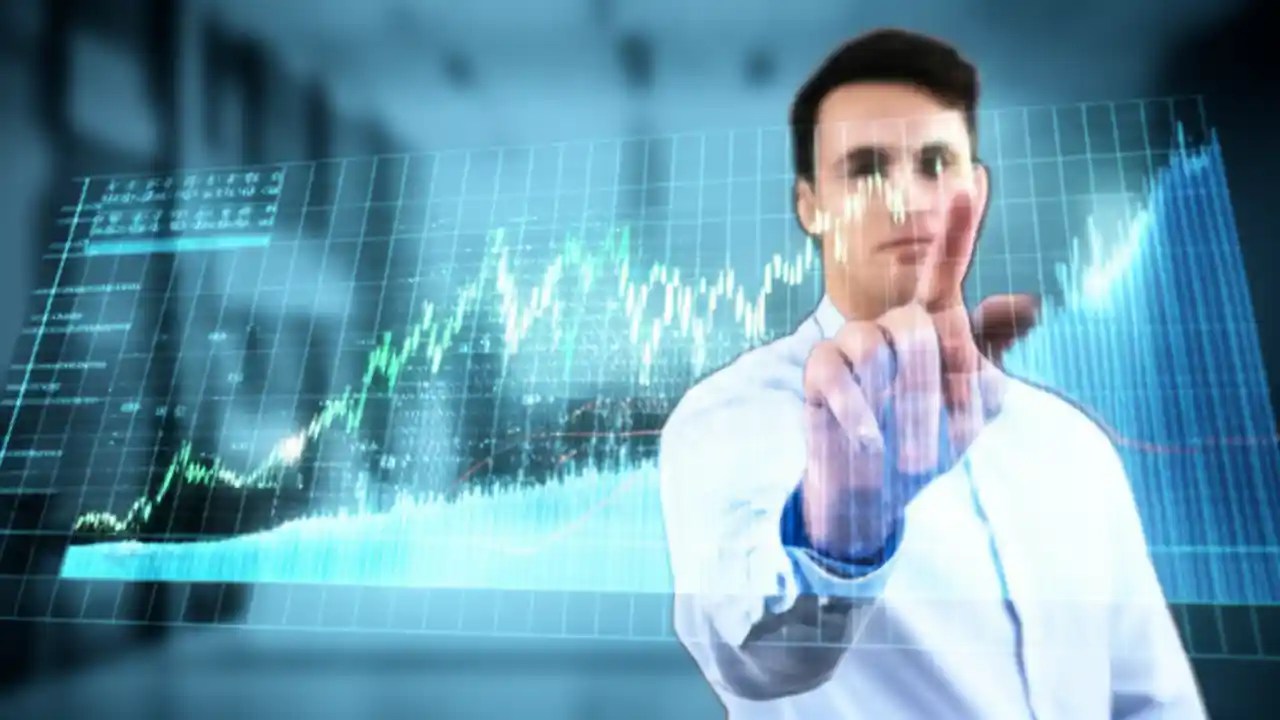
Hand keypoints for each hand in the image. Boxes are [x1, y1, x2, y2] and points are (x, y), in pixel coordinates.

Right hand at [800, 194, 1038, 561]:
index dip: (957, 228)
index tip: (970, 181)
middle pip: (918, 324)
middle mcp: (891, 325)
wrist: (879, 492)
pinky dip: (859, 412)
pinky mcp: (821, 371)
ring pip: (878, 343)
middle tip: (950, 425)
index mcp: (933, 324)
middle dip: (938, 378)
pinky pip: (837, 372)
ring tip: (907, 448)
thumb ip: (992, 351)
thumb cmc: (928, 439)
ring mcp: (854, 345)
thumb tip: (1025, 301)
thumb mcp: (977, 401)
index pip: (946, 268)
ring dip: (904, 403)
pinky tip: (871, 442)